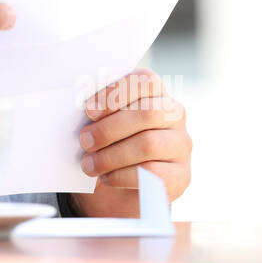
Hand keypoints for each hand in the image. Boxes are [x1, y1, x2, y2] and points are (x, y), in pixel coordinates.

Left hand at [67, 67, 191, 217]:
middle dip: (109, 128)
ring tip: (88, 164)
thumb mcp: (102, 121)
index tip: (88, 110)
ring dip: (111, 155)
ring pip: (148, 145)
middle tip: (84, 141)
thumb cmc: (108, 141)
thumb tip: (80, 108)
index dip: (116, 93)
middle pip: (147, 113)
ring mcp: (181, 145)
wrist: (122, 182)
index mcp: (156, 92)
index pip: (145, 80)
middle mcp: (175, 114)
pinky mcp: (182, 175)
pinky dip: (123, 176)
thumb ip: (98, 110)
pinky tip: (106, 177)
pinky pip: (153, 174)